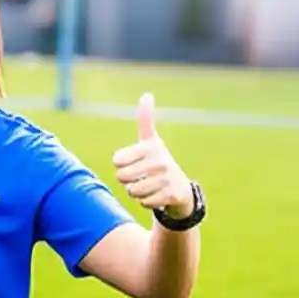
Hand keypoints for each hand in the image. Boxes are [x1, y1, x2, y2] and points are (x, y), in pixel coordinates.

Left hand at [112, 93, 194, 218]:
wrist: (181, 189)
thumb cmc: (158, 163)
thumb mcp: (151, 141)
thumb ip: (146, 120)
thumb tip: (147, 95)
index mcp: (151, 146)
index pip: (117, 161)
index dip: (121, 166)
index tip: (134, 162)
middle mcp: (161, 159)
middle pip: (122, 177)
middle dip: (128, 181)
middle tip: (142, 177)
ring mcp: (168, 177)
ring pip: (132, 191)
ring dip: (138, 193)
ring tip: (150, 186)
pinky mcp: (172, 194)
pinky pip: (144, 202)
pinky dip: (147, 202)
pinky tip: (158, 195)